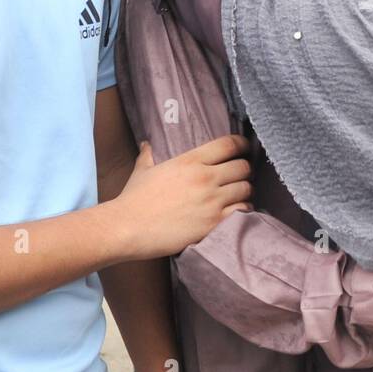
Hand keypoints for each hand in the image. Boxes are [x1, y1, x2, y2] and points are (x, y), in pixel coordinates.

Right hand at [112, 137, 252, 259]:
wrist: (127, 227)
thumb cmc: (133, 199)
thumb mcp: (143, 170)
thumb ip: (149, 154)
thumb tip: (147, 144)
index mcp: (190, 160)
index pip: (228, 144)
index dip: (242, 144)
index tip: (245, 147)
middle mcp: (205, 178)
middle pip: (243, 167)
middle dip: (245, 170)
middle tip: (241, 175)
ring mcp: (211, 201)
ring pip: (246, 189)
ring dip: (245, 191)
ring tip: (240, 195)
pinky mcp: (213, 223)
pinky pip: (242, 211)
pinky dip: (243, 210)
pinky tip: (237, 211)